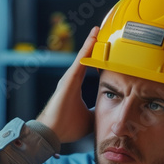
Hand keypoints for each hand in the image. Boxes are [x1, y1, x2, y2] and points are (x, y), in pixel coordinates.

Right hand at [36, 26, 98, 143]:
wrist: (52, 133)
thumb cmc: (67, 126)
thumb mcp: (90, 117)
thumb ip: (99, 112)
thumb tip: (111, 112)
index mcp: (76, 86)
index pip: (88, 66)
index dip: (95, 56)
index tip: (103, 46)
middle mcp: (71, 79)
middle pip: (84, 58)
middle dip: (92, 44)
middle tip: (101, 30)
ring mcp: (69, 78)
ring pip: (81, 56)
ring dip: (89, 42)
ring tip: (98, 29)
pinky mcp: (68, 80)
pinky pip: (79, 61)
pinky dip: (86, 49)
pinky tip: (93, 38)